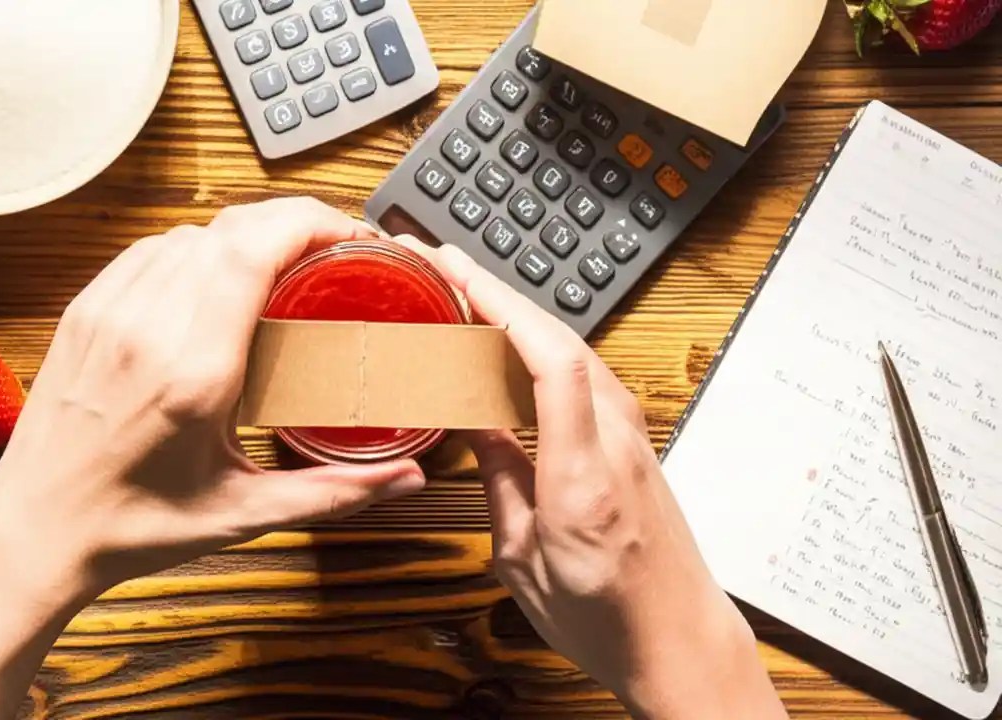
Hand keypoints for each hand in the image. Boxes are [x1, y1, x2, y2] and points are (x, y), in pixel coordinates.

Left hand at [0, 199, 428, 719]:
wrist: (33, 532)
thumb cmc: (131, 527)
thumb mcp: (244, 513)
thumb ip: (336, 492)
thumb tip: (406, 478)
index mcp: (193, 372)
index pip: (254, 249)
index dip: (310, 221)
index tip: (348, 233)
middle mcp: (146, 328)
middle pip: (229, 227)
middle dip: (289, 221)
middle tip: (329, 247)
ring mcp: (108, 312)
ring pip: (188, 231)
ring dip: (240, 234)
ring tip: (277, 264)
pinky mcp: (83, 311)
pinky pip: (147, 250)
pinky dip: (192, 249)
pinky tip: (213, 279)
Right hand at [423, 244, 785, 718]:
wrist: (680, 642)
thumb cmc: (606, 618)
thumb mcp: (523, 560)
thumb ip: (498, 480)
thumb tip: (472, 419)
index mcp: (582, 479)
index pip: (553, 362)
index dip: (503, 306)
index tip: (459, 274)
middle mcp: (617, 446)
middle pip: (564, 340)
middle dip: (500, 294)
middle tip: (446, 267)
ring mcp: (634, 439)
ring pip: (577, 351)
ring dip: (522, 316)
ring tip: (470, 297)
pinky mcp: (636, 443)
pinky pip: (586, 375)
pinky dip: (544, 348)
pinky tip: (516, 347)